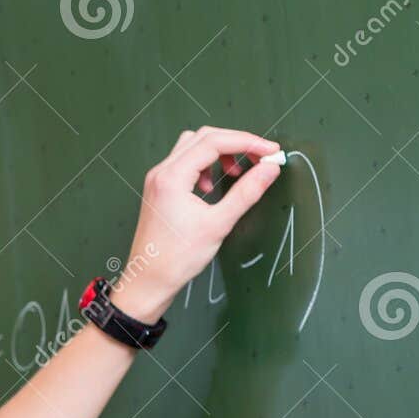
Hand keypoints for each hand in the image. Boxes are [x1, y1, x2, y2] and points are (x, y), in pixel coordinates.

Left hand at [116, 126, 282, 319]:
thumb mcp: (218, 224)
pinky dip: (205, 166)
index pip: (213, 141)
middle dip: (235, 143)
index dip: (247, 142)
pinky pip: (184, 164)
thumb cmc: (176, 258)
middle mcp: (161, 173)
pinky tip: (213, 187)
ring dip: (219, 153)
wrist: (148, 280)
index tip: (271, 151)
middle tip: (260, 158)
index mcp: (171, 177)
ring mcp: (157, 180)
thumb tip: (270, 168)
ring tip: (237, 173)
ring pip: (192, 147)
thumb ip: (247, 192)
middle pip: (203, 137)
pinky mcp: (159, 189)